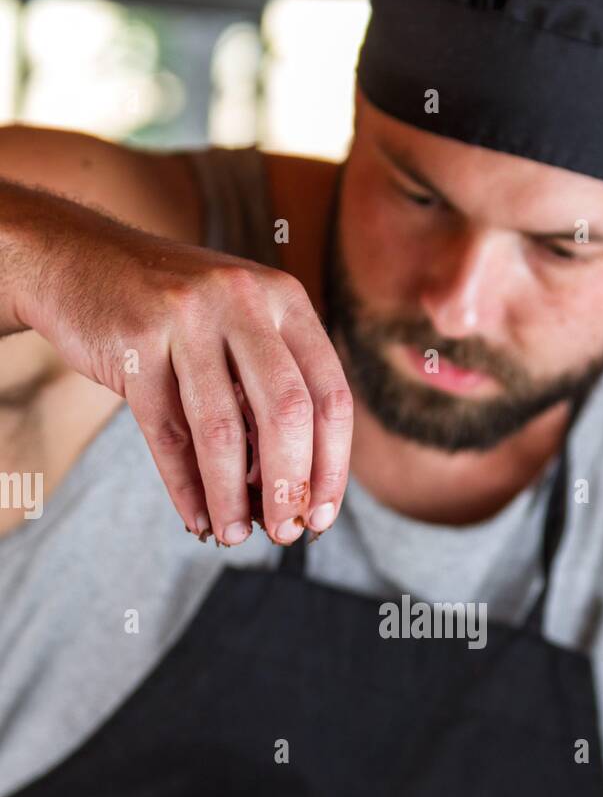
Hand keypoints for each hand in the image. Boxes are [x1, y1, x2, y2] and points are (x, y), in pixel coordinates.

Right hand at [17, 194, 352, 544]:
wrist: (75, 260)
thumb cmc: (172, 314)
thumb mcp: (237, 330)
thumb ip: (268, 394)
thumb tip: (291, 495)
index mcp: (285, 299)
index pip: (330, 396)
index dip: (333, 466)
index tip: (322, 515)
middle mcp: (243, 300)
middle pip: (287, 412)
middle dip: (289, 486)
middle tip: (286, 533)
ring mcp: (187, 316)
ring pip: (222, 429)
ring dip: (231, 497)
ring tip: (234, 536)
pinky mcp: (134, 341)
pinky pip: (166, 433)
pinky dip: (184, 485)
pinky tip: (196, 518)